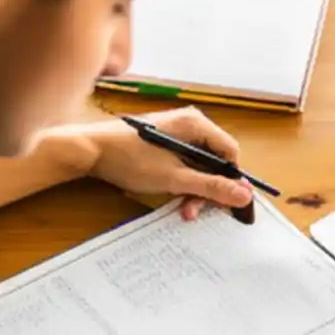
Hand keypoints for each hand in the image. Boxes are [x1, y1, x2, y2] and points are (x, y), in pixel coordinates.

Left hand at [78, 106, 252, 220]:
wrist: (90, 151)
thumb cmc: (129, 160)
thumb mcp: (175, 178)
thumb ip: (211, 187)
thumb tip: (244, 195)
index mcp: (196, 124)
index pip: (230, 153)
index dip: (232, 180)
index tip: (226, 203)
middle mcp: (190, 123)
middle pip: (214, 160)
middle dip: (208, 189)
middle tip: (196, 210)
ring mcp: (176, 131)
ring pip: (199, 165)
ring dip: (194, 189)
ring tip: (183, 209)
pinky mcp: (164, 141)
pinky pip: (184, 162)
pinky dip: (182, 181)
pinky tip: (173, 196)